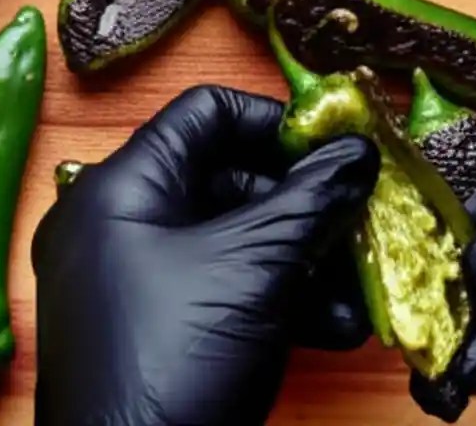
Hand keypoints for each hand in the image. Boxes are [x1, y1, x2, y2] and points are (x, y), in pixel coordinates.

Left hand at [31, 86, 378, 425]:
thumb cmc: (174, 360)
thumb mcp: (255, 270)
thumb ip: (310, 201)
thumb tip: (358, 151)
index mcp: (121, 189)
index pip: (204, 115)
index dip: (276, 124)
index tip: (338, 152)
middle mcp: (116, 227)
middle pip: (223, 178)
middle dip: (301, 205)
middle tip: (359, 223)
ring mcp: (131, 284)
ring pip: (230, 244)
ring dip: (302, 260)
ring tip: (359, 290)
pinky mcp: (152, 334)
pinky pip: (219, 293)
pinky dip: (274, 302)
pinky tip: (334, 328)